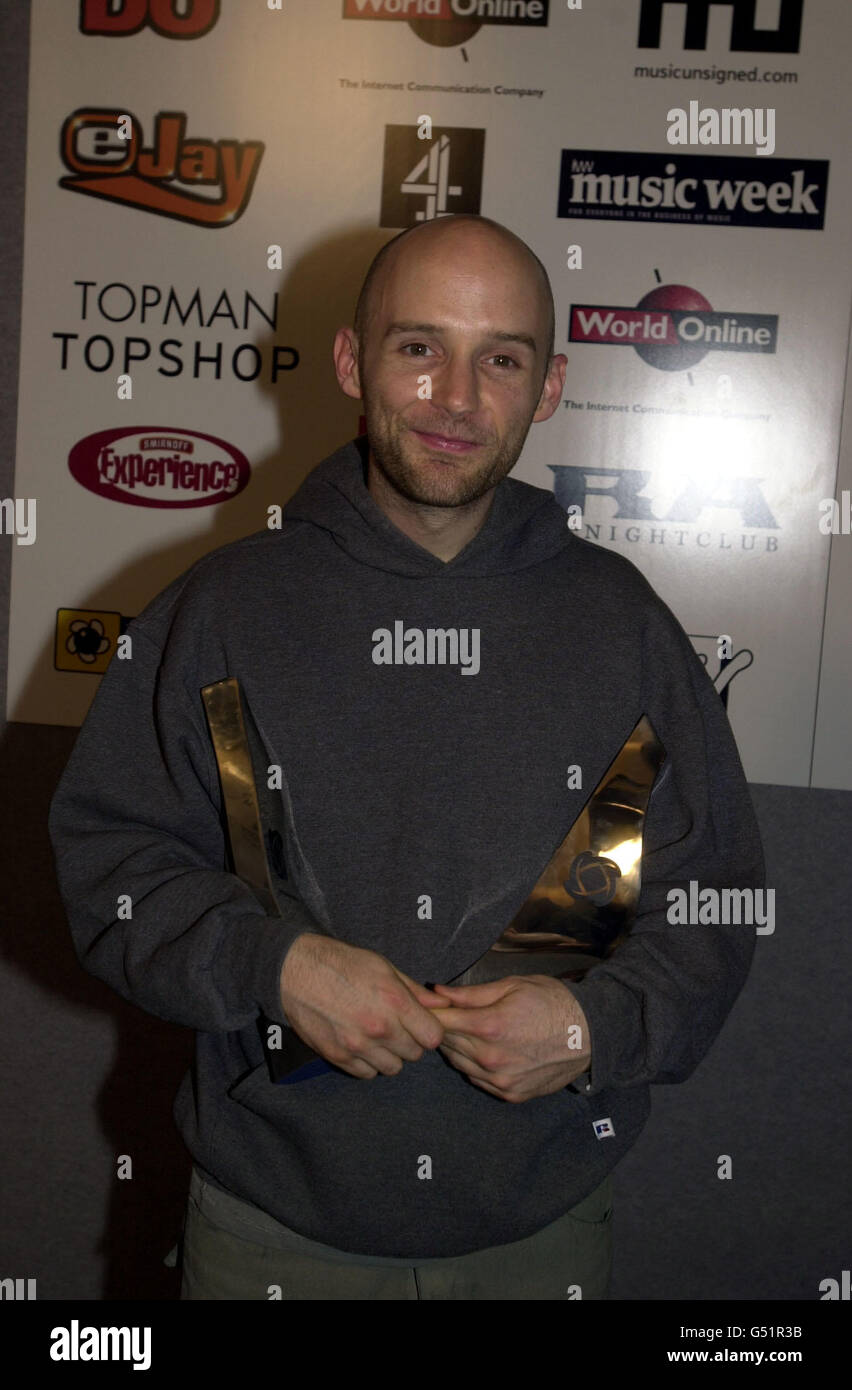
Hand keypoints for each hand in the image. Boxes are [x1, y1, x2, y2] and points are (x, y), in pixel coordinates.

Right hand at [279, 934, 445, 1079]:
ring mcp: (357, 1046)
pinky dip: (368, 1063)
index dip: (430, 1030)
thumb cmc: (342, 963)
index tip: (422, 1023)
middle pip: (414, 1054)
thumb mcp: (383, 967)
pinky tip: (361, 1044)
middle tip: (397, 1026)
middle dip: (410, 1041)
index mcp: (394, 1002)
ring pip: (392, 1068)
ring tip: (378, 1035)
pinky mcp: (338, 1057)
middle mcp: (378, 1028)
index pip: (433, 1037)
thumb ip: (414, 990)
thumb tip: (442, 1004)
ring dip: (390, 1054)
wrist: (295, 971)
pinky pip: (367, 1073)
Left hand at [426, 975, 590, 1101]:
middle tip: (442, 1014)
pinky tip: (480, 1050)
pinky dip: (472, 1065)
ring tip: (462, 1030)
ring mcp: (501, 1081)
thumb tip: (438, 992)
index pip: (441, 1022)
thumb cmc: (553, 1002)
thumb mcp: (512, 986)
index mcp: (491, 1027)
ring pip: (458, 1063)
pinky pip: (476, 1079)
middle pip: (446, 1043)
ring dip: (454, 1047)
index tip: (423, 1004)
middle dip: (440, 1027)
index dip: (429, 1011)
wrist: (590, 1034)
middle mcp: (492, 1059)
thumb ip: (471, 994)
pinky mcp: (510, 1094)